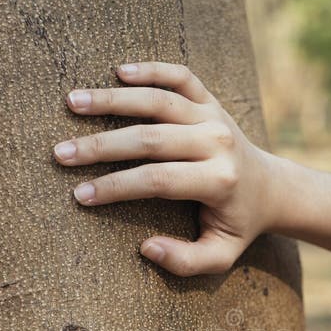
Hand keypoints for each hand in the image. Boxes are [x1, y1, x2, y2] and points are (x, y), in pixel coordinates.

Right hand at [54, 61, 278, 276]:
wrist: (270, 188)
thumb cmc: (237, 224)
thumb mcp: (221, 255)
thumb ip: (187, 261)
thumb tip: (146, 248)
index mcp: (218, 180)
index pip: (157, 180)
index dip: (116, 187)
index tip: (80, 195)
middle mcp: (217, 142)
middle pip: (150, 139)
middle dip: (100, 146)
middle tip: (61, 153)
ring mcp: (214, 116)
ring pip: (158, 101)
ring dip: (112, 100)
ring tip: (72, 102)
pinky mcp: (210, 100)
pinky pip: (180, 76)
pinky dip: (151, 69)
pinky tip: (118, 70)